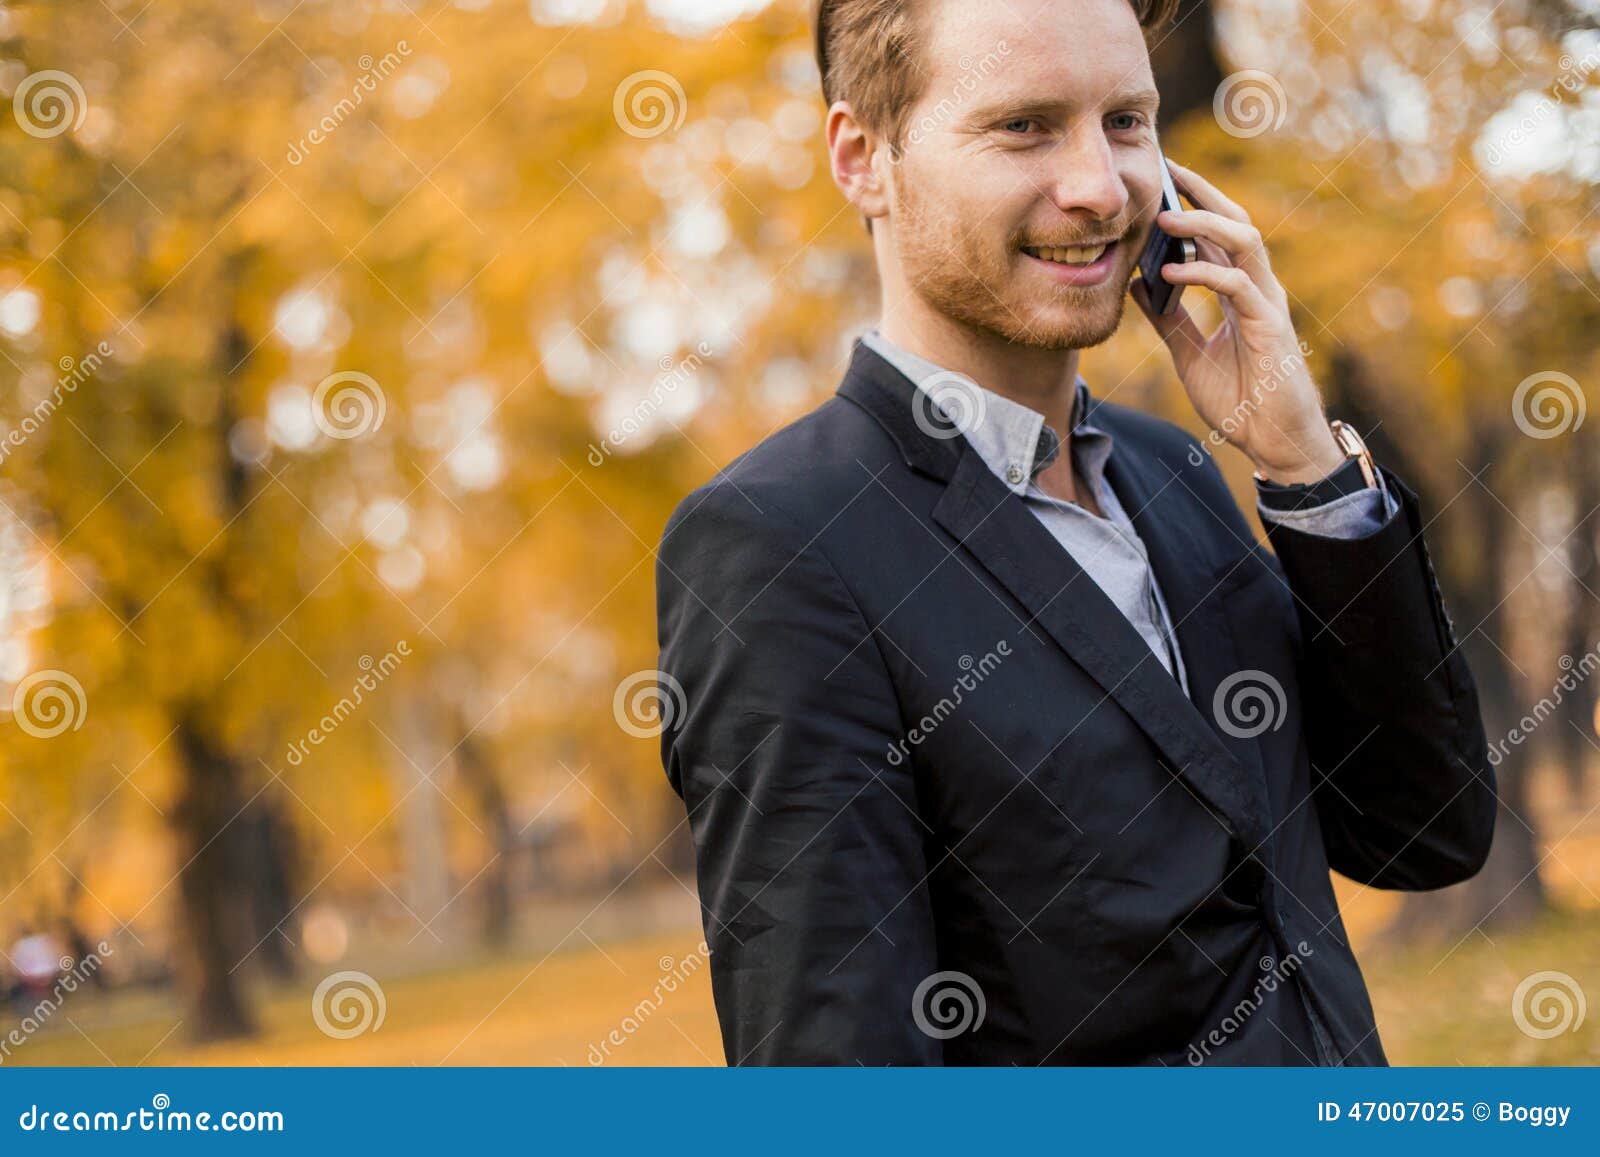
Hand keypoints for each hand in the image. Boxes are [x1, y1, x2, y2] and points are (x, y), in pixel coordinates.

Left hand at [1129, 160, 1342, 485]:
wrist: (1270, 440)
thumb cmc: (1238, 398)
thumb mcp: (1188, 353)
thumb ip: (1167, 317)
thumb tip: (1137, 283)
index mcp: (1240, 291)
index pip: (1218, 234)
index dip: (1194, 204)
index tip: (1162, 180)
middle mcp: (1257, 288)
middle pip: (1236, 222)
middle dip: (1203, 193)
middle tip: (1167, 170)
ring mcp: (1266, 303)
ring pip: (1243, 242)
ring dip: (1203, 223)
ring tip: (1164, 215)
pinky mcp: (1268, 325)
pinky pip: (1236, 286)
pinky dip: (1203, 272)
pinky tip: (1170, 270)